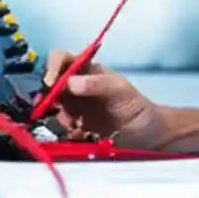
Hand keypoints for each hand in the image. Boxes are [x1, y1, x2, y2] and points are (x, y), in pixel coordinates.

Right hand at [41, 50, 169, 148]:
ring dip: (60, 117)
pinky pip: (62, 128)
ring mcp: (76, 108)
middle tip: (55, 109)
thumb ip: (97, 84)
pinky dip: (68, 132)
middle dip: (49, 97)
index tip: (49, 83)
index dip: (52, 67)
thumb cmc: (138, 108)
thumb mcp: (121, 91)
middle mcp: (77, 87)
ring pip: (53, 109)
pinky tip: (82, 135)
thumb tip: (70, 82)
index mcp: (88, 71)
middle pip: (51, 85)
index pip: (62, 59)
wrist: (149, 138)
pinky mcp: (77, 128)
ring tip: (77, 125)